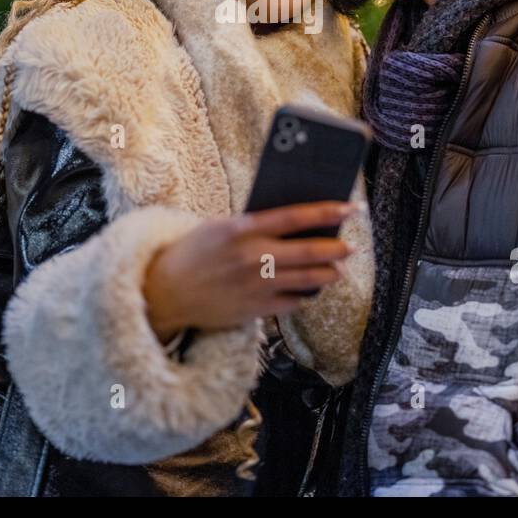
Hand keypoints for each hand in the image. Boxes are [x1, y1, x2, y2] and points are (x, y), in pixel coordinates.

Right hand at [143, 201, 354, 341]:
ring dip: (328, 273)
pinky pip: (292, 303)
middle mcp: (251, 257)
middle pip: (308, 251)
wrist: (166, 291)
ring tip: (337, 268)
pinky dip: (305, 295)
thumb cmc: (196, 251)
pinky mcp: (254, 309)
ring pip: (306, 280)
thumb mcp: (221, 226)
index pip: (294, 216)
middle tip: (351, 246)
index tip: (350, 208)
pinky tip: (311, 288)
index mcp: (241, 229)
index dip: (327, 211)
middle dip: (336, 248)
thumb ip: (256, 224)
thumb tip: (299, 222)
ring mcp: (254, 285)